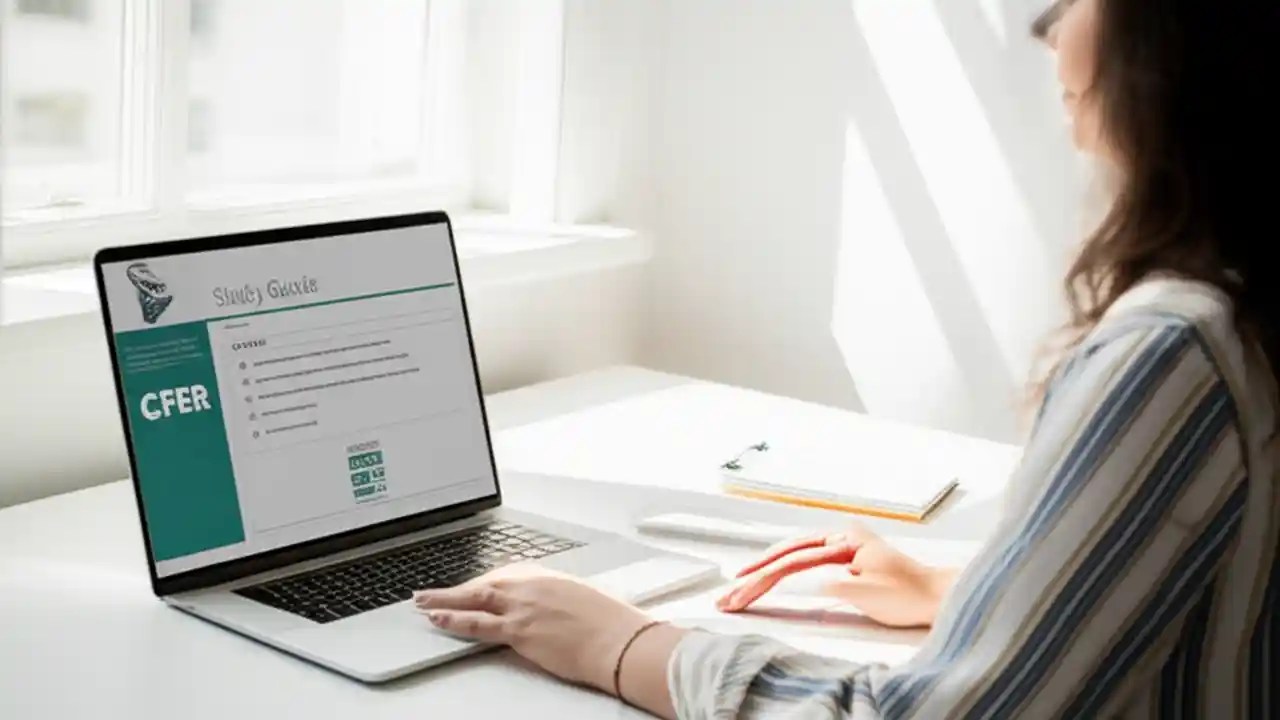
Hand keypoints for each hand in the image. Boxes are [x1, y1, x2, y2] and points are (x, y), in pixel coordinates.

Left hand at [413, 565, 652, 692]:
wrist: (619, 640)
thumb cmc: (611, 624)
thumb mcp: (582, 599)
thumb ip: (557, 600)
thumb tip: (550, 610)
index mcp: (548, 575)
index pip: (504, 575)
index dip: (482, 584)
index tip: (470, 587)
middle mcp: (532, 585)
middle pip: (484, 584)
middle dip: (456, 588)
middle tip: (432, 591)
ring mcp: (523, 606)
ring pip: (473, 599)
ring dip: (444, 600)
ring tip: (422, 601)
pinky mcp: (519, 630)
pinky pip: (478, 623)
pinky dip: (454, 619)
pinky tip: (438, 618)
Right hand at [717, 523, 956, 627]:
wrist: (935, 594)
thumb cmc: (908, 595)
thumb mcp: (870, 595)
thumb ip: (836, 585)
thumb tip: (806, 580)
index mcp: (845, 538)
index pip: (794, 559)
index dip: (764, 575)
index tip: (741, 587)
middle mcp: (839, 535)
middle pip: (786, 554)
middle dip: (755, 575)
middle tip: (729, 594)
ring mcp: (840, 544)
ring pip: (791, 554)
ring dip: (764, 571)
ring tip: (739, 585)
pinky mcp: (842, 556)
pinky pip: (802, 559)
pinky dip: (781, 568)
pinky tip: (766, 575)